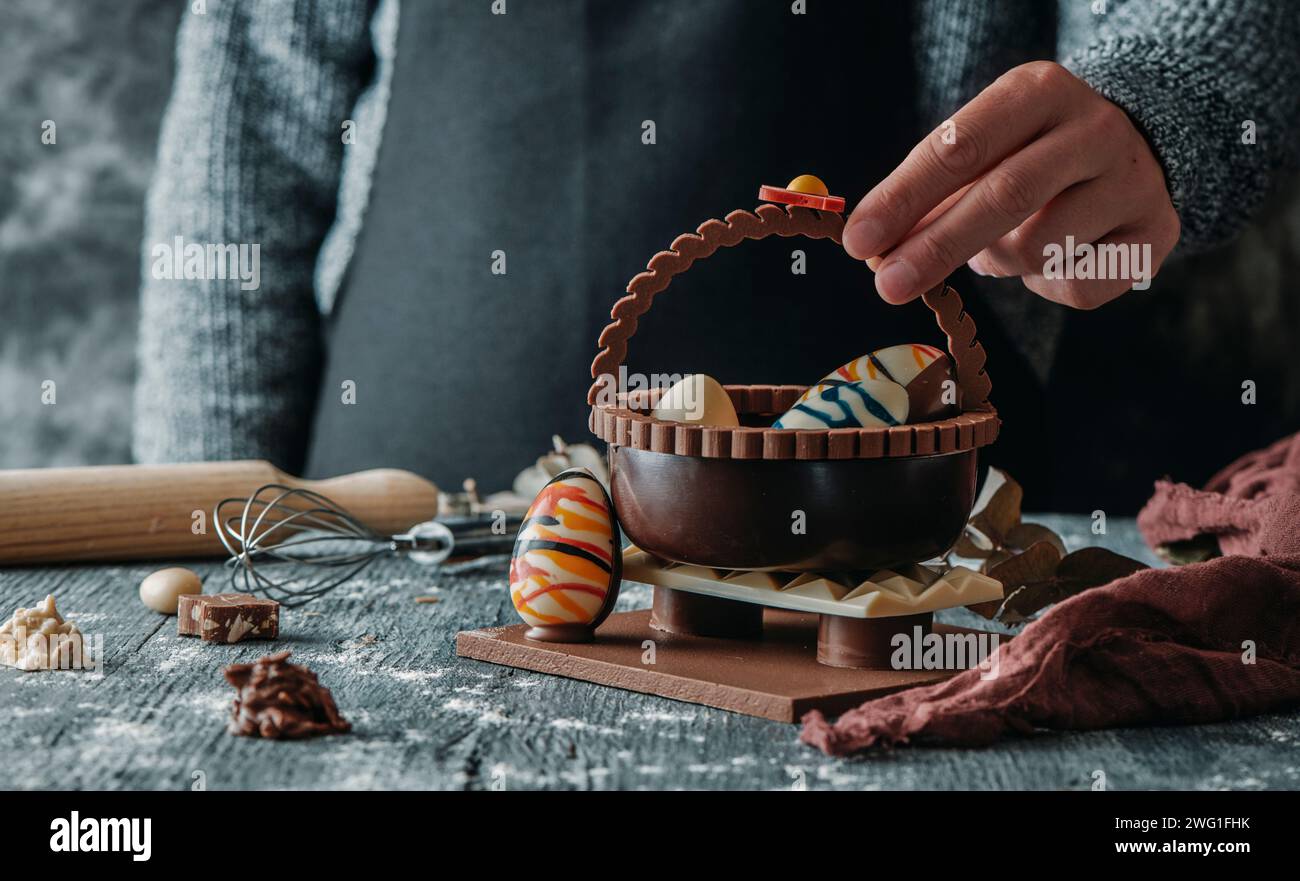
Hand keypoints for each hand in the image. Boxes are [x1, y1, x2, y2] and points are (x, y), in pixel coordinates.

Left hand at [843, 61, 1179, 308]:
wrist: (1138, 151)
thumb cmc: (1030, 156)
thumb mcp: (982, 153)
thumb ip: (929, 196)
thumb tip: (875, 251)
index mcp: (1037, 91)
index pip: (960, 146)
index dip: (904, 197)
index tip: (859, 240)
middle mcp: (1093, 128)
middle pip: (1004, 196)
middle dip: (936, 247)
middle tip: (887, 286)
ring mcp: (1133, 179)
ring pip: (1038, 248)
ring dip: (1000, 262)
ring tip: (1008, 243)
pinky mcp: (1156, 233)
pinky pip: (1075, 285)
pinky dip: (1046, 285)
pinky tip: (1059, 255)